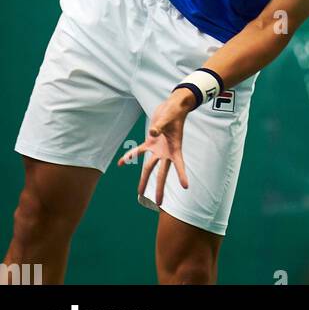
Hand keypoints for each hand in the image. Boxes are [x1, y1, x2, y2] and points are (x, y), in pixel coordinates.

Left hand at [118, 91, 192, 205]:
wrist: (173, 106)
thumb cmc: (174, 111)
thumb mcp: (168, 118)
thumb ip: (159, 127)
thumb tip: (151, 133)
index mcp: (175, 147)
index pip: (179, 163)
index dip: (181, 174)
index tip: (186, 186)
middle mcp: (166, 152)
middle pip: (162, 173)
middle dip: (159, 188)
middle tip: (158, 203)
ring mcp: (157, 148)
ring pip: (149, 167)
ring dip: (144, 180)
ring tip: (139, 194)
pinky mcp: (150, 142)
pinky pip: (138, 151)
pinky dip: (129, 156)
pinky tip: (121, 163)